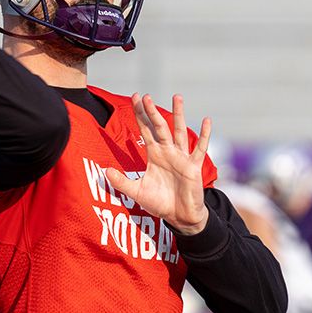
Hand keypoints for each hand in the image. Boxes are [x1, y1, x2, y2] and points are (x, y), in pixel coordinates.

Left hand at [105, 94, 211, 235]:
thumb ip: (121, 182)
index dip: (140, 116)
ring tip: (177, 96)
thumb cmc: (160, 203)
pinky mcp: (193, 166)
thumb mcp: (137, 192)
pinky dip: (204, 135)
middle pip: (159, 127)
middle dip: (152, 112)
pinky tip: (206, 120)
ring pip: (179, 131)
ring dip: (179, 114)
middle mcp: (168, 152)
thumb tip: (105, 171)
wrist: (180, 216)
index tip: (135, 98)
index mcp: (155, 155)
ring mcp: (181, 157)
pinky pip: (200, 148)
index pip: (146, 130)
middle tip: (145, 96)